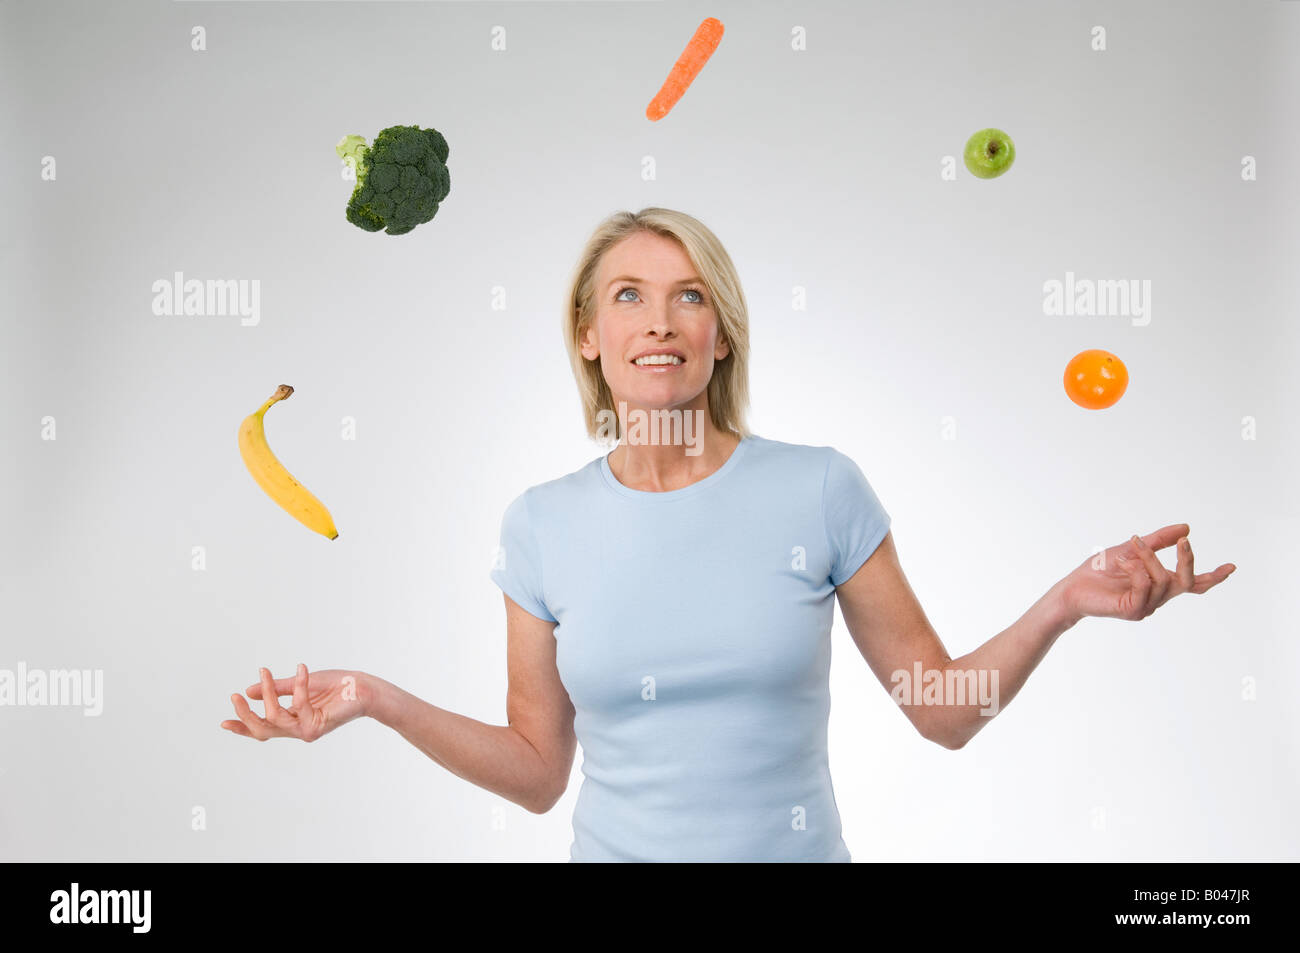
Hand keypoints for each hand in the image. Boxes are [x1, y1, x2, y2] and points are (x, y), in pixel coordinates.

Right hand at [221, 664, 366, 741]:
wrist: (364, 688)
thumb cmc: (337, 685)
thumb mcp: (301, 683)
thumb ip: (277, 689)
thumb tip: (250, 690)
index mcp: (292, 720)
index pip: (263, 728)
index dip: (242, 727)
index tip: (223, 722)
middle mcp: (297, 729)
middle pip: (262, 730)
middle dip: (246, 714)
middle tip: (236, 695)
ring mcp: (306, 730)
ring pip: (275, 718)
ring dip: (268, 693)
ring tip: (266, 672)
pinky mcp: (317, 725)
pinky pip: (298, 705)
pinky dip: (298, 685)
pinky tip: (302, 668)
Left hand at [1060, 523, 1235, 621]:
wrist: (1073, 587)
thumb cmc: (1101, 570)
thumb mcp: (1132, 548)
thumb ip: (1158, 540)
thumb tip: (1186, 528)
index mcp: (1161, 584)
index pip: (1193, 584)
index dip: (1214, 577)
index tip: (1232, 566)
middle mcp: (1158, 598)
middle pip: (1187, 582)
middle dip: (1188, 560)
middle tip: (1184, 542)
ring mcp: (1147, 606)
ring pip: (1163, 580)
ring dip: (1148, 558)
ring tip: (1129, 548)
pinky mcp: (1133, 610)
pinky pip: (1145, 586)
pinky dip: (1136, 569)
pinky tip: (1122, 562)